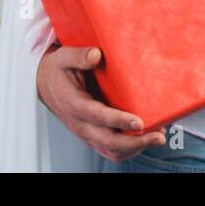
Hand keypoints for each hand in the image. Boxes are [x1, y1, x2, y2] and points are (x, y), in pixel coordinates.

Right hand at [36, 44, 165, 162]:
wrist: (45, 85)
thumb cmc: (58, 70)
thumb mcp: (63, 58)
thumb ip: (79, 56)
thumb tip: (96, 55)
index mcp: (74, 104)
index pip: (98, 117)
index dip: (118, 121)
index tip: (139, 122)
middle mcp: (80, 124)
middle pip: (108, 142)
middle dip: (135, 143)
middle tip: (159, 136)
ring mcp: (87, 133)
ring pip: (112, 150)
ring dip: (135, 148)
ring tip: (158, 137)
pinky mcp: (92, 136)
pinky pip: (111, 150)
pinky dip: (129, 150)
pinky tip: (145, 140)